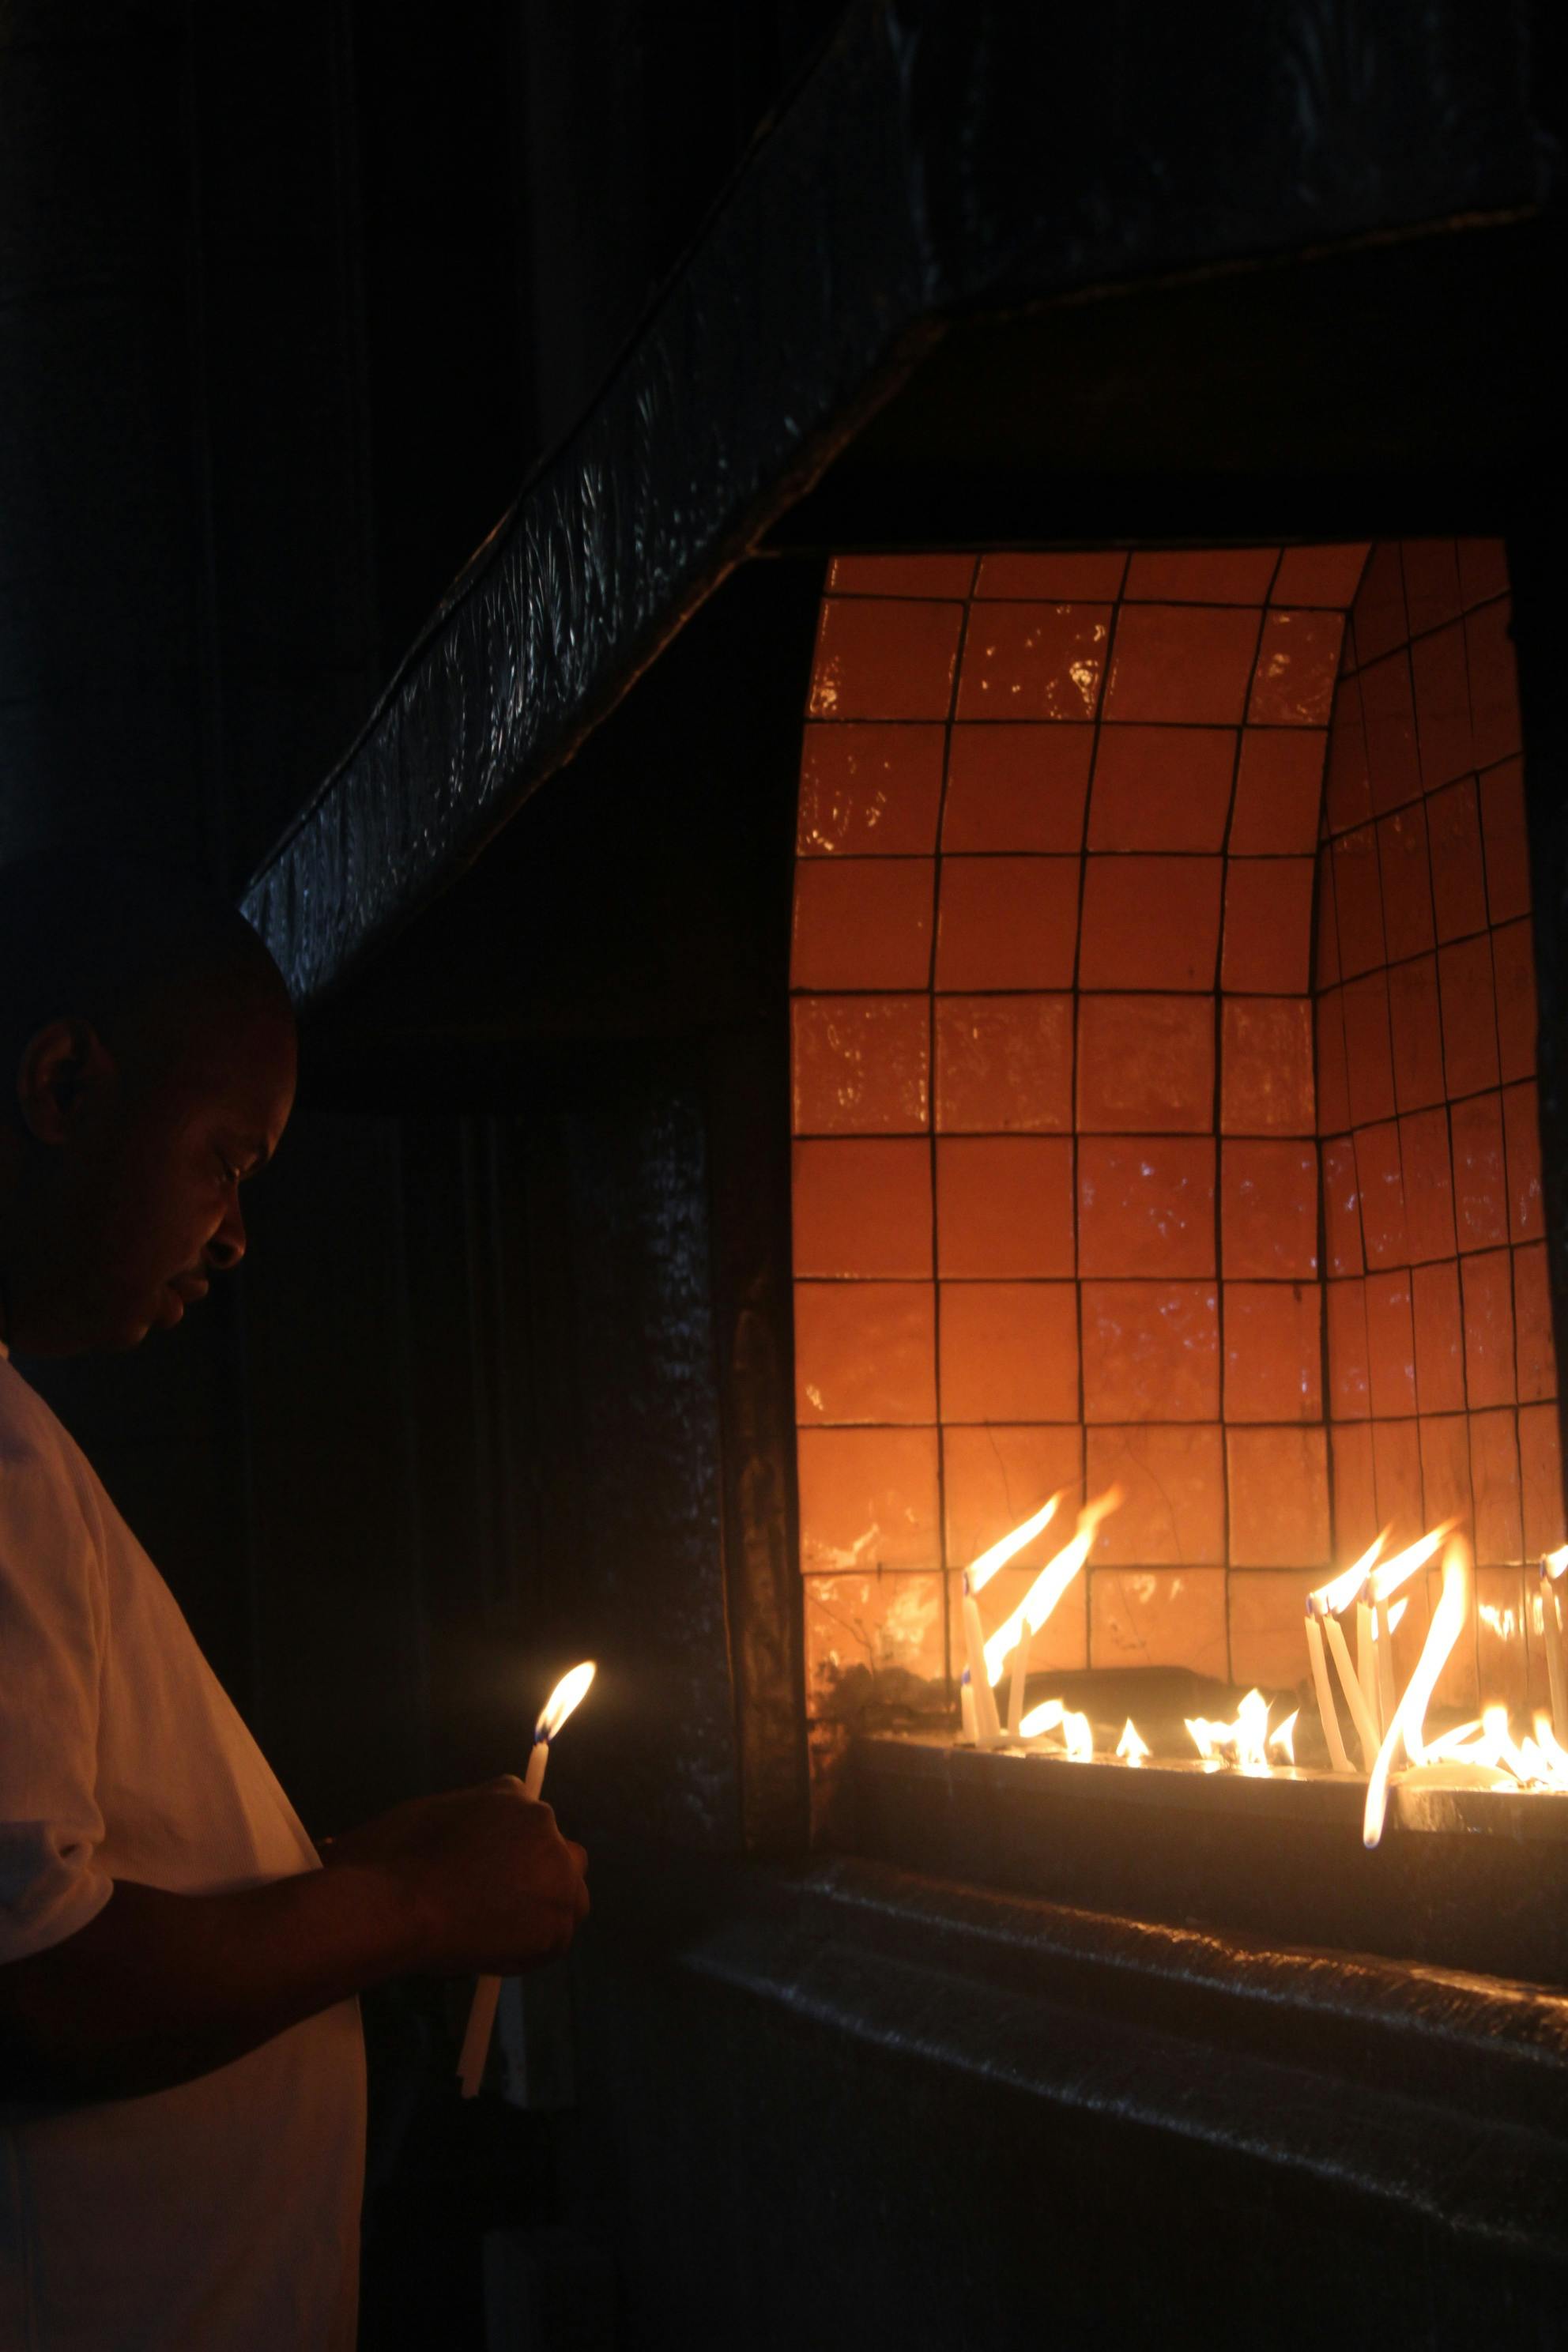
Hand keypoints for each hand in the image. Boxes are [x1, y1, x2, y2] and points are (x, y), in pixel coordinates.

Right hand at [321, 1781, 588, 1975]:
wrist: (394, 1905)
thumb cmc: (385, 1861)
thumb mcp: (411, 1817)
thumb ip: (440, 1825)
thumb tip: (377, 1842)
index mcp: (508, 1793)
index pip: (525, 1820)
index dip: (506, 1854)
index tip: (484, 1877)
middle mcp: (542, 1821)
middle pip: (557, 1853)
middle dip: (535, 1877)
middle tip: (494, 1906)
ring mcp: (556, 1869)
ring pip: (566, 1894)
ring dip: (540, 1911)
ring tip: (493, 1932)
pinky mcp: (559, 1919)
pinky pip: (556, 1937)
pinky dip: (530, 1949)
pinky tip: (492, 1953)